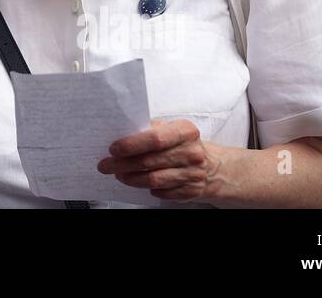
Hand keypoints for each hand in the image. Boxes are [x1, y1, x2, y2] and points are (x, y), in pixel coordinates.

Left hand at [97, 118, 219, 200]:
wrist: (215, 167)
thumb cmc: (184, 144)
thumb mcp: (172, 129)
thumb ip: (151, 130)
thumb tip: (121, 134)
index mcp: (185, 131)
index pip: (154, 139)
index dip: (131, 145)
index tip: (113, 149)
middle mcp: (191, 153)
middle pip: (150, 161)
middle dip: (123, 164)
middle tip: (106, 165)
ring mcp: (194, 174)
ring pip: (154, 180)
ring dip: (131, 178)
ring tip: (119, 175)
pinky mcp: (192, 191)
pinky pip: (163, 193)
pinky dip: (149, 189)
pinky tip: (141, 182)